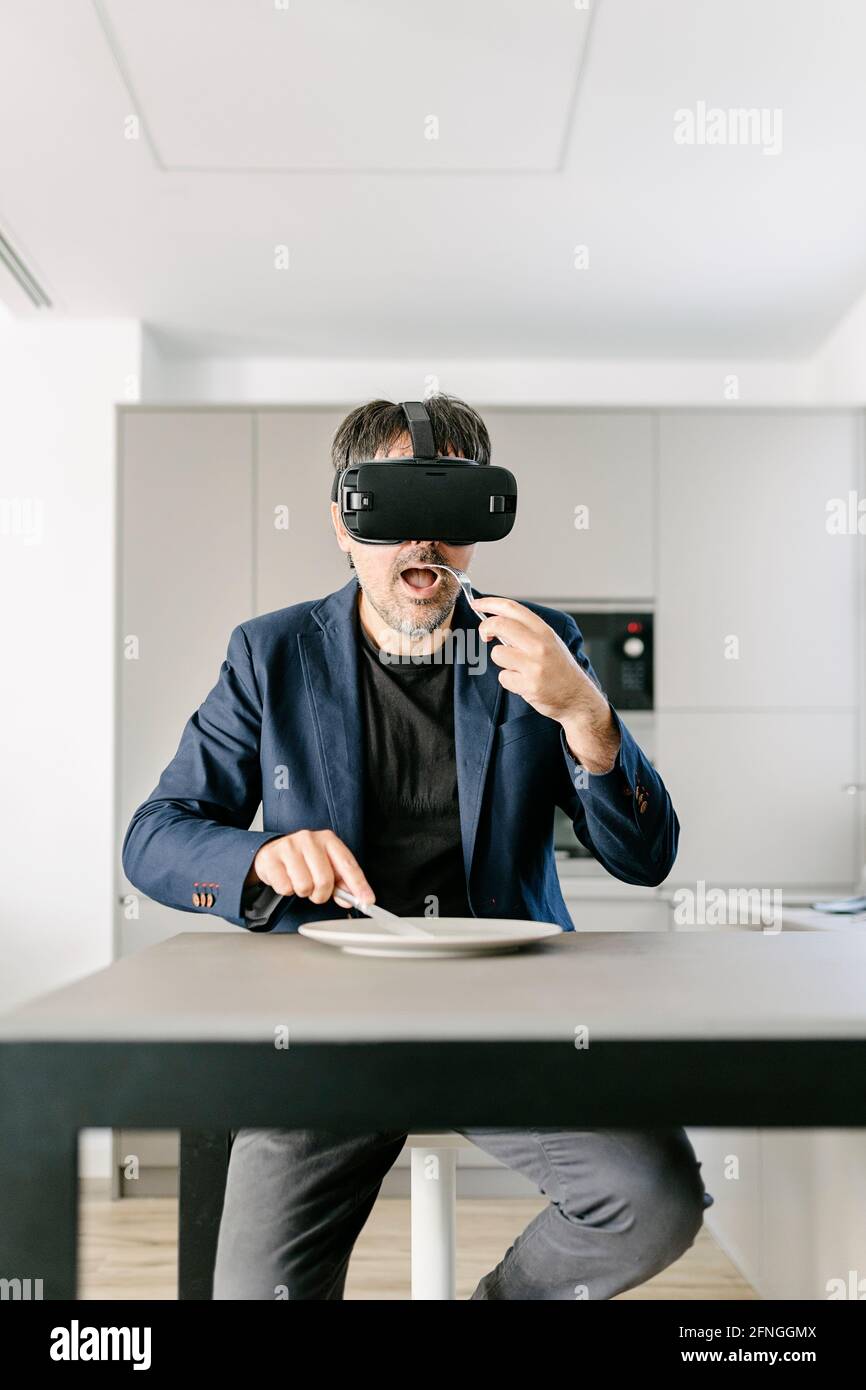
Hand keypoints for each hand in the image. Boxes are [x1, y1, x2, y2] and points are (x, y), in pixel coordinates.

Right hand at [245, 829, 374, 905]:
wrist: (273, 852)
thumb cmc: (303, 860)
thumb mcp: (325, 864)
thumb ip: (342, 882)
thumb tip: (352, 898)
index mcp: (328, 840)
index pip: (348, 865)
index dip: (359, 886)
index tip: (367, 901)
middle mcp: (309, 839)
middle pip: (324, 880)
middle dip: (321, 894)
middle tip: (316, 891)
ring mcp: (289, 847)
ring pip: (304, 887)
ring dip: (303, 892)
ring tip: (299, 881)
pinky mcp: (271, 858)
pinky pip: (285, 888)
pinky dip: (287, 890)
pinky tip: (286, 879)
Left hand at [472, 596, 620, 773]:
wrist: (577, 696)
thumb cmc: (560, 669)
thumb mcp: (550, 642)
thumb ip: (527, 631)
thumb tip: (498, 622)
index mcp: (544, 631)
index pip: (512, 608)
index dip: (490, 603)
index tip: (477, 604)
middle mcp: (539, 644)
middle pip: (500, 625)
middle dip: (485, 628)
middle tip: (485, 636)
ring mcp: (534, 664)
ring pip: (497, 654)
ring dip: (502, 661)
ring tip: (518, 668)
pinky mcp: (529, 684)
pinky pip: (503, 677)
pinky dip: (509, 681)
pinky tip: (524, 683)